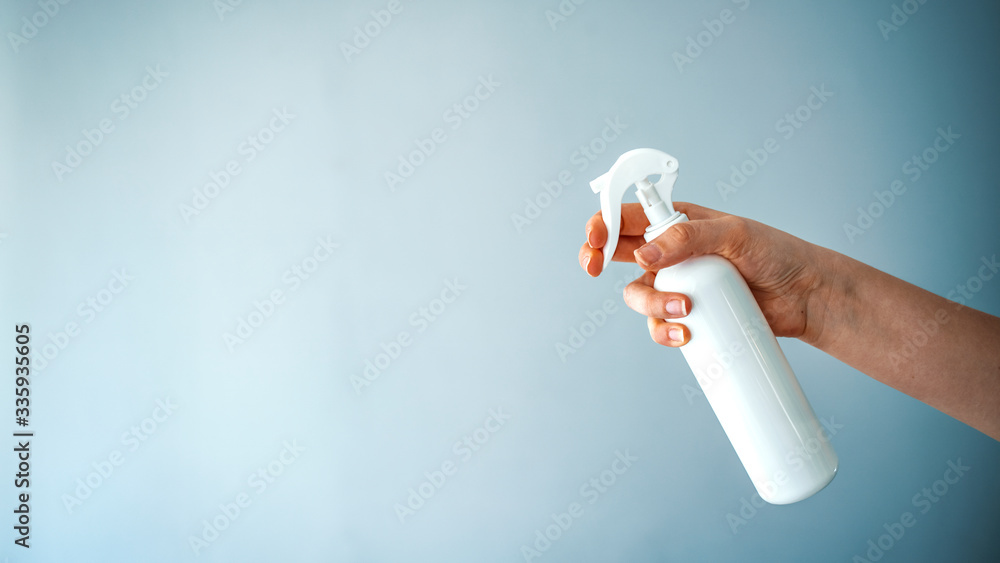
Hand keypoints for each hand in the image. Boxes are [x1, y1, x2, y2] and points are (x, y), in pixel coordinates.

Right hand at [578, 202, 832, 348]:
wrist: (805, 297)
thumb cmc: (776, 254)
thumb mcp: (735, 235)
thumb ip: (688, 238)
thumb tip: (643, 255)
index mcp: (677, 221)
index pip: (628, 215)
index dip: (602, 223)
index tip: (595, 238)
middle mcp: (669, 252)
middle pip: (616, 252)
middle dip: (596, 257)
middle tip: (592, 267)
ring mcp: (676, 284)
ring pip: (637, 294)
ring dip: (649, 304)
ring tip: (683, 309)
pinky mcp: (687, 315)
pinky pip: (659, 325)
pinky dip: (663, 331)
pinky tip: (685, 333)